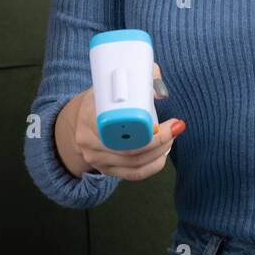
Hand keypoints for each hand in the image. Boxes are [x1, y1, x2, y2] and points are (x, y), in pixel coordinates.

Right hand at [70, 63, 183, 179]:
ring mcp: (96, 159)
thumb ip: (136, 80)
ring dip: (159, 152)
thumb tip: (160, 91)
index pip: (117, 128)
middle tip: (174, 127)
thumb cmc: (100, 98)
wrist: (79, 120)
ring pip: (134, 163)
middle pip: (128, 149)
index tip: (166, 121)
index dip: (145, 129)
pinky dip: (152, 166)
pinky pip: (133, 174)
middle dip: (158, 141)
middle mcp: (89, 142)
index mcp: (87, 116)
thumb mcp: (109, 83)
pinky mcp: (106, 170)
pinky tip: (162, 156)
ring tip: (171, 136)